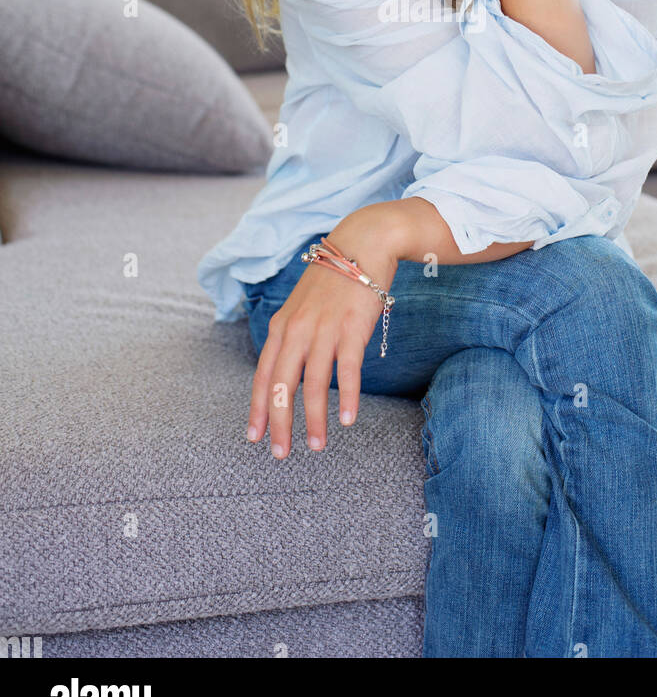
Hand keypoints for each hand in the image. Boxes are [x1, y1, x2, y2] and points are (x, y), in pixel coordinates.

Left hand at [246, 219, 399, 456]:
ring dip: (314, 419)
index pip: (263, 375)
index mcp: (281, 325)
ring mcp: (324, 328)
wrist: (361, 243)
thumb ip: (292, 336)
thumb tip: (288, 373)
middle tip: (280, 453)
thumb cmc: (333, 279)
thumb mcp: (301, 306)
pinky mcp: (352, 327)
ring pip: (314, 383)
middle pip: (282, 385)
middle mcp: (298, 329)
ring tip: (316, 445)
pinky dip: (347, 397)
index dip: (258, 408)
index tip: (255, 437)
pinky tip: (346, 420)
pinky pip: (347, 369)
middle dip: (279, 423)